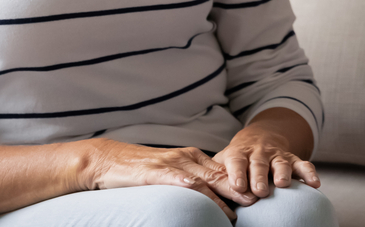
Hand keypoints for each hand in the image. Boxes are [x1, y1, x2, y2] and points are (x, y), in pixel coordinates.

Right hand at [81, 138, 255, 218]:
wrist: (106, 159)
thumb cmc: (139, 169)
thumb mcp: (169, 172)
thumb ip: (189, 180)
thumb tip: (209, 196)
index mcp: (191, 157)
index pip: (221, 170)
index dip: (240, 181)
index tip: (257, 193)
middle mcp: (186, 157)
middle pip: (218, 173)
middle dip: (239, 187)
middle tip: (258, 199)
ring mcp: (171, 163)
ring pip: (203, 179)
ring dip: (223, 193)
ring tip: (239, 207)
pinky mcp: (156, 171)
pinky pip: (178, 180)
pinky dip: (193, 188)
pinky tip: (203, 194)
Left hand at [213, 121, 319, 198]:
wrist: (259, 136)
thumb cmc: (236, 158)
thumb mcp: (223, 161)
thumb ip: (217, 175)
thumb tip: (203, 192)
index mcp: (239, 153)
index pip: (236, 162)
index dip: (237, 173)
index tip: (238, 186)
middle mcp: (259, 153)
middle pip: (259, 164)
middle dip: (259, 177)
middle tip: (260, 191)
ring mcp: (277, 155)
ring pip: (281, 162)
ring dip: (282, 173)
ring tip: (283, 184)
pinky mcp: (292, 158)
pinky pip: (302, 164)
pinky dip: (309, 172)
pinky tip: (315, 184)